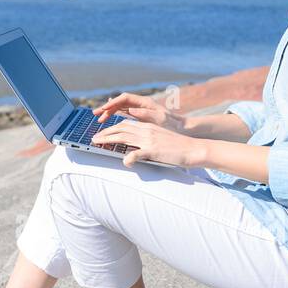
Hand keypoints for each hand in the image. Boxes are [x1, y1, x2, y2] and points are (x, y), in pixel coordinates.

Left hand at [91, 118, 205, 168]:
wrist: (193, 148)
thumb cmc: (177, 147)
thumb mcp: (159, 139)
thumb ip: (146, 141)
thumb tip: (133, 149)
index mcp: (148, 127)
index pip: (125, 125)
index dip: (111, 128)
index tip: (101, 132)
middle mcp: (146, 130)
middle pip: (120, 129)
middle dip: (105, 133)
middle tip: (94, 138)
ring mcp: (149, 140)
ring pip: (124, 137)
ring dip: (108, 140)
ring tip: (97, 143)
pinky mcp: (154, 150)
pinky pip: (137, 154)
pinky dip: (129, 158)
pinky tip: (125, 162)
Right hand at [92, 91, 185, 133]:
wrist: (184, 129)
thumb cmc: (174, 125)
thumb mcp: (160, 119)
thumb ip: (145, 114)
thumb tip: (130, 110)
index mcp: (145, 102)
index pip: (124, 99)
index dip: (112, 103)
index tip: (103, 109)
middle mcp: (142, 104)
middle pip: (120, 102)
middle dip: (107, 107)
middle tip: (96, 114)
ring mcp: (141, 111)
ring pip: (122, 109)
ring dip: (110, 113)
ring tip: (100, 119)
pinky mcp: (142, 118)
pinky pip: (125, 114)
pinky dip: (117, 116)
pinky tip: (110, 120)